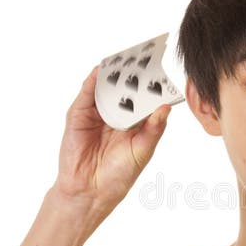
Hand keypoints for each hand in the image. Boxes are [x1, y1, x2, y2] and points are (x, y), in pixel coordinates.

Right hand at [53, 66, 171, 213]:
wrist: (90, 190)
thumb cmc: (119, 174)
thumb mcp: (142, 150)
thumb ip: (154, 129)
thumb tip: (165, 108)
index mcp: (135, 123)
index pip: (144, 99)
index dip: (153, 85)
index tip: (163, 70)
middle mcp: (116, 115)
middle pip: (126, 89)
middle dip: (134, 74)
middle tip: (145, 56)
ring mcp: (97, 113)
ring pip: (107, 88)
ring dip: (115, 72)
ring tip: (125, 57)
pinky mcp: (79, 114)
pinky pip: (87, 93)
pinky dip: (93, 80)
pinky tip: (102, 70)